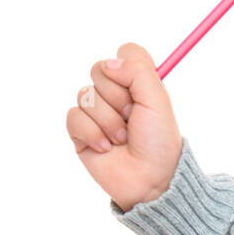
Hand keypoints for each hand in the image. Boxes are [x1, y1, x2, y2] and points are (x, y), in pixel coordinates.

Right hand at [65, 42, 182, 211]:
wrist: (151, 182)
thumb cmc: (159, 144)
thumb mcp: (158, 101)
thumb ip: (138, 71)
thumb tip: (109, 64)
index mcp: (137, 85)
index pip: (125, 52)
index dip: (130, 68)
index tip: (140, 90)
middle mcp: (115, 95)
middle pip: (99, 69)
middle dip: (118, 98)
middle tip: (132, 119)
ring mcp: (96, 113)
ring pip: (85, 94)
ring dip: (108, 120)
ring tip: (122, 139)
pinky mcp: (80, 132)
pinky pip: (74, 116)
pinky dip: (92, 133)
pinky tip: (106, 148)